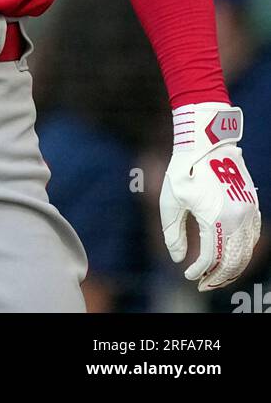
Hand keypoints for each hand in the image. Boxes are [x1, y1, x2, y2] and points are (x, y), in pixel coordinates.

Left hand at [160, 103, 260, 291]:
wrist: (207, 140)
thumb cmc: (184, 168)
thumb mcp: (170, 200)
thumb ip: (173, 233)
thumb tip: (178, 259)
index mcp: (216, 218)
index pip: (211, 257)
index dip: (199, 271)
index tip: (188, 274)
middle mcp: (237, 218)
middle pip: (232, 260)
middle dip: (218, 277)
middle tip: (204, 284)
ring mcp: (249, 211)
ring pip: (246, 251)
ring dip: (233, 268)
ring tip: (217, 276)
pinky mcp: (253, 205)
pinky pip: (254, 236)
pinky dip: (245, 251)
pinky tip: (233, 256)